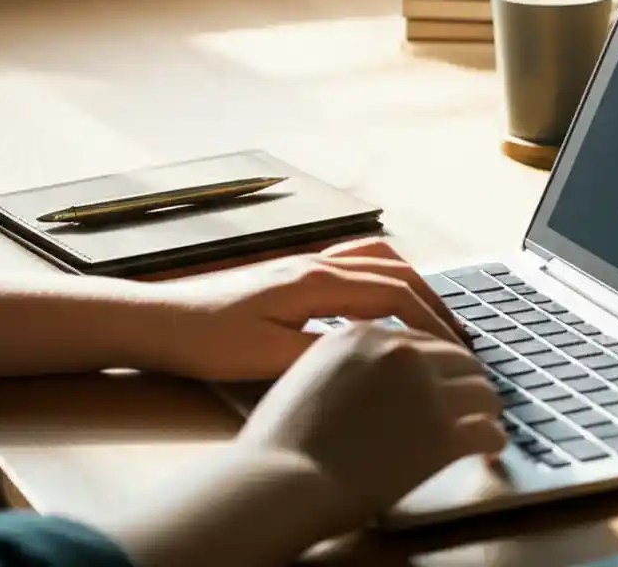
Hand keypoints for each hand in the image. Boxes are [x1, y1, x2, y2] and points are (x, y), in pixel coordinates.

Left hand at [143, 238, 464, 380]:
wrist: (159, 320)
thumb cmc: (207, 341)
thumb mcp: (269, 358)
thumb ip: (327, 353)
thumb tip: (378, 354)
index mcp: (317, 283)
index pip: (395, 294)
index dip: (432, 323)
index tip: (454, 351)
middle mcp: (317, 265)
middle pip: (397, 271)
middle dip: (435, 303)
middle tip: (458, 338)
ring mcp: (305, 264)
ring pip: (379, 260)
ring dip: (413, 284)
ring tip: (432, 316)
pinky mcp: (294, 273)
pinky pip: (356, 263)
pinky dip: (385, 278)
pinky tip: (382, 301)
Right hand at [237, 320, 506, 532]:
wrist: (279, 481)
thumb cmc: (278, 441)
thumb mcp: (306, 374)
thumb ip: (347, 365)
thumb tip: (373, 377)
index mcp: (365, 335)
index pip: (422, 340)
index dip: (436, 364)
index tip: (443, 379)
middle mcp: (401, 354)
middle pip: (460, 359)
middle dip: (465, 382)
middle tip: (470, 401)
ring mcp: (426, 392)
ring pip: (483, 391)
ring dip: (485, 408)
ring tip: (484, 422)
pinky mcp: (442, 435)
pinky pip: (487, 431)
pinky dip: (491, 440)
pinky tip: (488, 448)